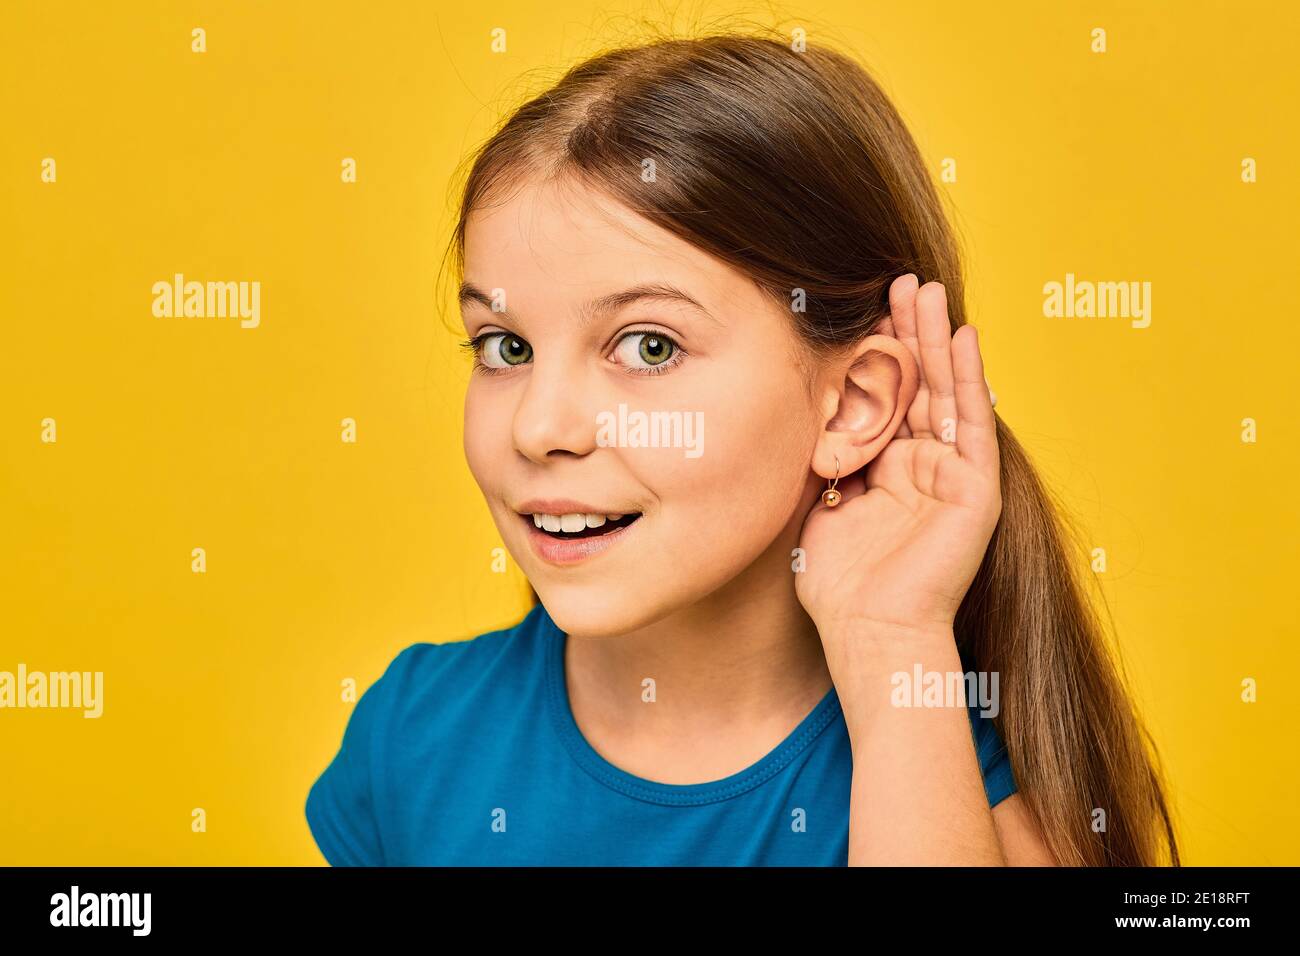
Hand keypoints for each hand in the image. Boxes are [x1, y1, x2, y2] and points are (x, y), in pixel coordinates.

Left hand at [795, 275, 1001, 641]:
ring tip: (925, 289)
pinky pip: (973, 423)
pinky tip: (961, 335)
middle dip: (905, 332)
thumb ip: (825, 458)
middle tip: (895, 280)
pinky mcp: (977, 488)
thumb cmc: (837, 583)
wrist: (868, 631)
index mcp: (888, 470)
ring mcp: (953, 475)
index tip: (856, 308)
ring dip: (935, 339)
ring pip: (944, 393)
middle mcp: (924, 466)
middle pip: (916, 385)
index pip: (884, 398)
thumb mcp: (821, 504)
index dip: (873, 354)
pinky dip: (968, 379)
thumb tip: (803, 410)